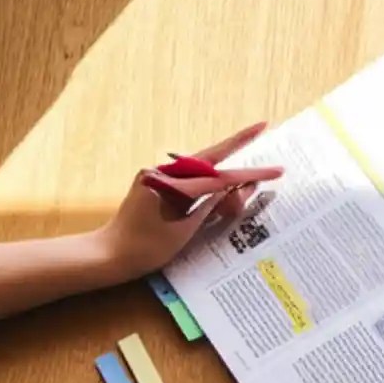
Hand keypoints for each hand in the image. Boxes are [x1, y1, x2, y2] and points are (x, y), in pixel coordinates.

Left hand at [95, 122, 282, 277]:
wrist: (107, 255)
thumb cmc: (144, 249)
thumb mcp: (183, 231)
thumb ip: (210, 207)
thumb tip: (235, 189)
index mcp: (168, 182)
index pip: (218, 178)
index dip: (250, 175)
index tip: (276, 171)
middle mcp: (161, 171)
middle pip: (209, 157)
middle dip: (237, 143)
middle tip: (262, 126)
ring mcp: (157, 176)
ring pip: (200, 168)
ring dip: (225, 170)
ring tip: (253, 175)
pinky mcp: (157, 185)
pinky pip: (189, 179)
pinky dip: (209, 183)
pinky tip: (225, 185)